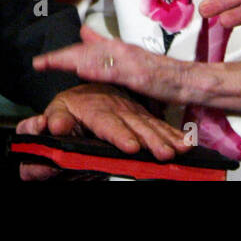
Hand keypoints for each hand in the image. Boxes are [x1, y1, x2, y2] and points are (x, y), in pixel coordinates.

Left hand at [14, 78, 190, 180]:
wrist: (84, 87)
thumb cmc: (70, 106)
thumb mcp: (58, 110)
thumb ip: (56, 119)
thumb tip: (56, 126)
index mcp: (95, 107)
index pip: (107, 122)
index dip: (120, 134)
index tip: (131, 146)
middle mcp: (118, 108)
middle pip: (135, 125)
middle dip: (152, 140)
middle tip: (164, 154)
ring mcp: (132, 112)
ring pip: (151, 125)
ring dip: (167, 138)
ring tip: (180, 150)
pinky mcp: (142, 116)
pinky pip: (160, 125)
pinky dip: (174, 134)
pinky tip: (185, 144)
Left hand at [34, 25, 196, 104]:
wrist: (188, 79)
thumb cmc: (160, 70)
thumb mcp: (129, 56)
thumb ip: (106, 44)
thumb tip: (83, 32)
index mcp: (117, 47)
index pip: (83, 49)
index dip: (61, 55)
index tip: (39, 62)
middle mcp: (121, 49)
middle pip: (84, 52)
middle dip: (59, 57)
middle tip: (38, 64)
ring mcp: (129, 61)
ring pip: (95, 59)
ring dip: (72, 60)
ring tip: (51, 64)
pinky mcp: (139, 75)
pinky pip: (115, 71)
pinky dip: (97, 70)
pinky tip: (82, 71)